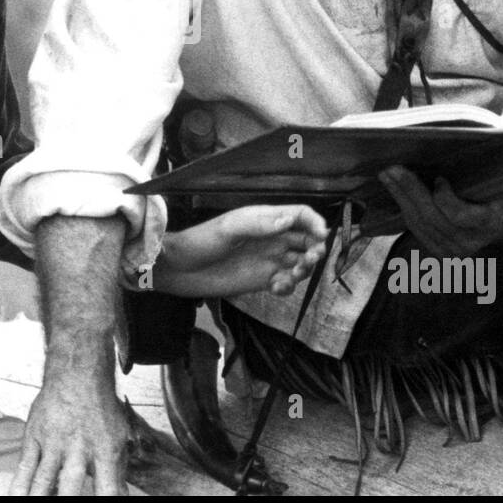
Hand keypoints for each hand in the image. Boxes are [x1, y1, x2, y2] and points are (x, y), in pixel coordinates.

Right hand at [9, 371, 127, 495]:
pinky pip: (24, 467)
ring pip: (43, 481)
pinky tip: (17, 498)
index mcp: (105, 450)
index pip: (107, 489)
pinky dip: (19, 487)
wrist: (78, 374)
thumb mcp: (118, 438)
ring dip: (39, 499)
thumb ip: (116, 472)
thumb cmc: (100, 409)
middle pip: (70, 488)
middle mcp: (78, 447)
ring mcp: (54, 442)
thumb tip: (121, 497)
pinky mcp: (34, 437)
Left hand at [149, 204, 328, 297]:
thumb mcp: (228, 229)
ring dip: (304, 269)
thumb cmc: (200, 242)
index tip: (322, 236)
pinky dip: (288, 286)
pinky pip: (286, 282)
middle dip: (316, 249)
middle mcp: (271, 238)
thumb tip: (288, 220)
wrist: (180, 270)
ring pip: (300, 262)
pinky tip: (276, 287)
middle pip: (306, 239)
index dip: (315, 223)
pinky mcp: (262, 280)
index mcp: (265, 219)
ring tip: (291, 275)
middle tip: (310, 260)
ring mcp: (268, 259)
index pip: (300, 215)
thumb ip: (258, 225)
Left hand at [378, 167, 502, 256]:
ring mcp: (454, 250)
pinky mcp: (440, 250)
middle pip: (433, 217)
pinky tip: (394, 188)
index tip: (439, 178)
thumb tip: (471, 133)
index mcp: (493, 221)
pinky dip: (404, 206)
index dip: (445, 199)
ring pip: (420, 224)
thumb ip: (492, 160)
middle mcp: (472, 242)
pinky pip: (417, 228)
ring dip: (401, 196)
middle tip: (392, 168)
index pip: (460, 216)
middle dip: (410, 191)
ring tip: (387, 174)